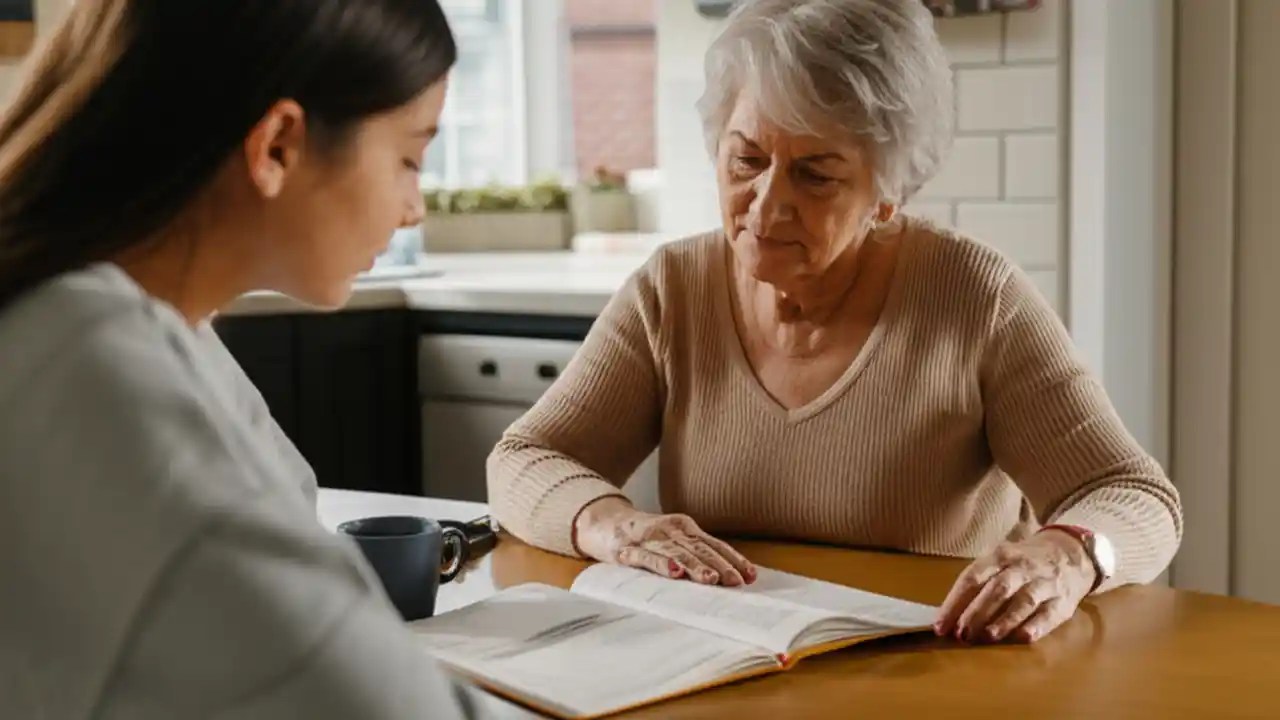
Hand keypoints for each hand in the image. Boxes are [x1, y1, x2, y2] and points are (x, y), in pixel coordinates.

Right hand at [573, 497, 756, 585]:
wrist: (604, 522)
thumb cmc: (646, 537)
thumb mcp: (673, 540)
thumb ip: (696, 553)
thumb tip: (728, 575)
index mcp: (684, 527)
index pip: (714, 544)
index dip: (733, 559)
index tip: (751, 575)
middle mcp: (670, 530)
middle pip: (700, 549)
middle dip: (720, 565)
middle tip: (736, 581)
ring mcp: (650, 538)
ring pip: (677, 553)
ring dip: (695, 567)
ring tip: (710, 580)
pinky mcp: (628, 550)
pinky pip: (647, 558)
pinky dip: (662, 565)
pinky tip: (674, 573)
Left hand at [934, 530, 1096, 643]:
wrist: (1071, 552)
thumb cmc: (1023, 562)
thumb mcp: (999, 560)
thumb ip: (978, 583)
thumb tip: (949, 615)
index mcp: (1000, 556)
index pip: (973, 577)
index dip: (955, 603)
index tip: (940, 626)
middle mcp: (1022, 568)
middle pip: (997, 589)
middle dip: (977, 613)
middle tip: (961, 634)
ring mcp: (1045, 584)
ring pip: (1023, 602)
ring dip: (1004, 621)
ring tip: (987, 637)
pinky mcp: (1064, 601)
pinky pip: (1049, 615)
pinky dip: (1035, 627)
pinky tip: (1022, 638)